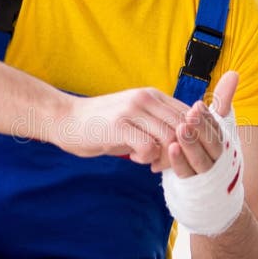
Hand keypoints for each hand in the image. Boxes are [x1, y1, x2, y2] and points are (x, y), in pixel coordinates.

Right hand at [51, 86, 188, 168]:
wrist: (67, 120)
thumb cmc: (103, 125)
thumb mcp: (135, 118)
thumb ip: (158, 125)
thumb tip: (185, 143)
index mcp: (153, 95)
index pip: (190, 115)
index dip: (190, 139)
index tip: (177, 154)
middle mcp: (146, 98)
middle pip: (184, 127)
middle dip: (179, 151)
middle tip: (163, 163)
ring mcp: (132, 109)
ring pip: (170, 137)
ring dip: (164, 157)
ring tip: (150, 162)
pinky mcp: (119, 125)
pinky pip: (149, 147)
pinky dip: (146, 158)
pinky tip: (135, 158)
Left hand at [168, 71, 238, 176]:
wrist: (211, 194)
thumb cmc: (211, 152)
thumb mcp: (217, 127)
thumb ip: (223, 102)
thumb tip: (234, 73)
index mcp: (224, 144)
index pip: (217, 129)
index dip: (208, 118)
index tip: (197, 105)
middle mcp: (219, 160)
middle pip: (212, 143)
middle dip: (202, 128)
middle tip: (191, 113)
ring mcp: (207, 175)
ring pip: (200, 159)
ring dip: (191, 144)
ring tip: (180, 128)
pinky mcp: (193, 186)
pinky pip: (186, 174)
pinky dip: (179, 162)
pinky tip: (171, 149)